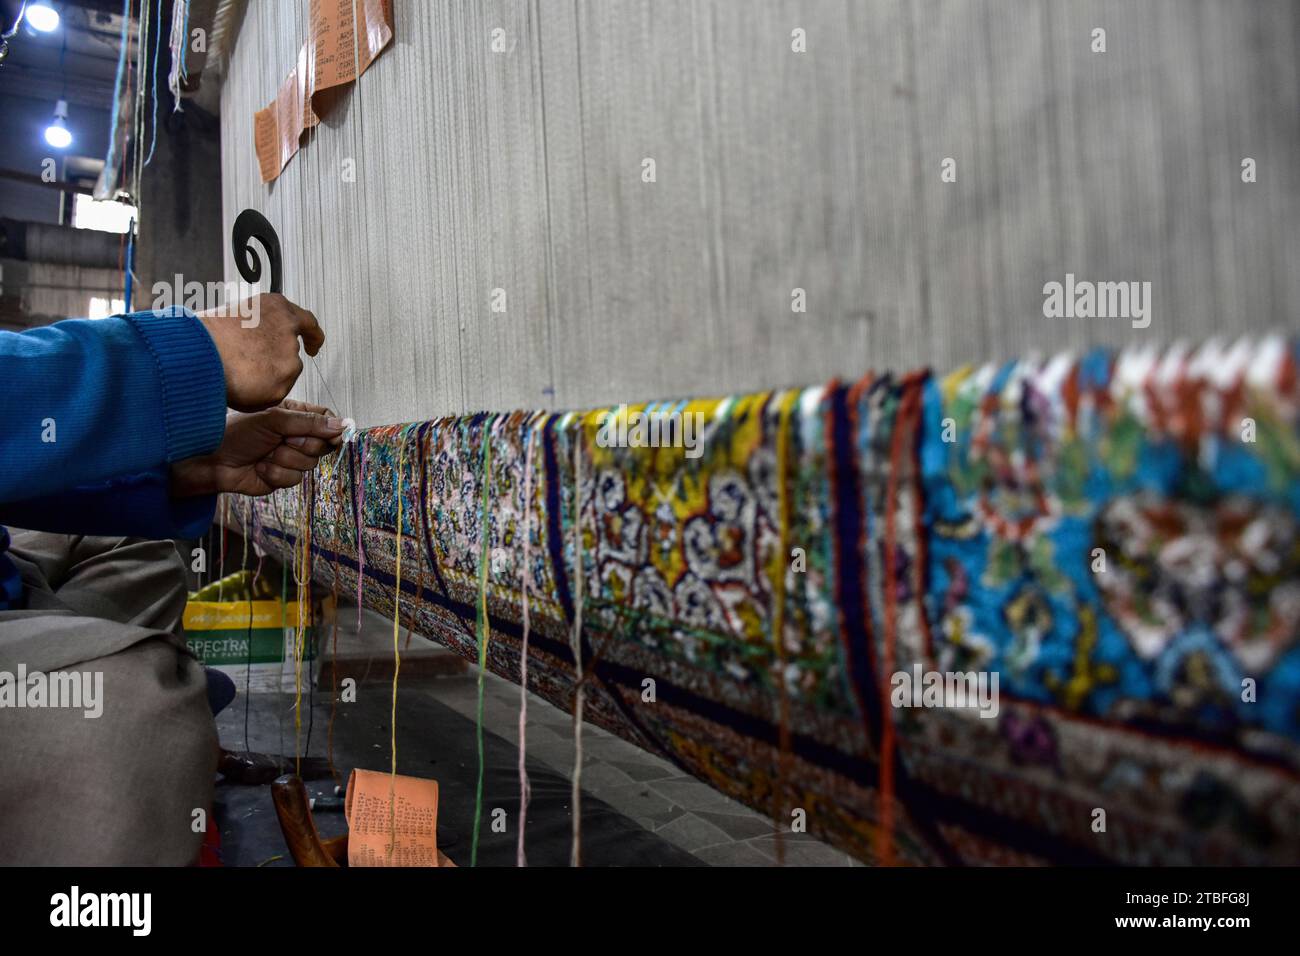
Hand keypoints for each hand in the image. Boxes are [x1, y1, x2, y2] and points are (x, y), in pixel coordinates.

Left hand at [170, 400, 344, 497]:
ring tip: (264, 454)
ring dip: (284, 460)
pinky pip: (294, 479)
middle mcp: (296, 436)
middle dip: (301, 445)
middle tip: (280, 440)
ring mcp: (290, 458)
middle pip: (321, 446)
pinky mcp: (282, 477)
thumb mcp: (274, 420)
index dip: (332, 430)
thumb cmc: (236, 432)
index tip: (334, 436)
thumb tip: (342, 425)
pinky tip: (259, 468)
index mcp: (295, 416)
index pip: (326, 421)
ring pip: (309, 465)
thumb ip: (309, 422)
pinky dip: (275, 474)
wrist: (212, 460)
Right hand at [196, 293, 324, 411]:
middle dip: (277, 363)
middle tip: (256, 368)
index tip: (314, 345)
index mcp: (276, 308)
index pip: (307, 321)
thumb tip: (261, 339)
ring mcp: (288, 356)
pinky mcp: (283, 381)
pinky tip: (240, 386)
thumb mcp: (236, 315)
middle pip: (292, 353)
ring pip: (283, 374)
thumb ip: (258, 326)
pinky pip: (275, 393)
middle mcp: (287, 330)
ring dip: (266, 378)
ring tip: (236, 373)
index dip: (312, 336)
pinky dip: (260, 395)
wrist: (196, 353)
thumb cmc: (205, 335)